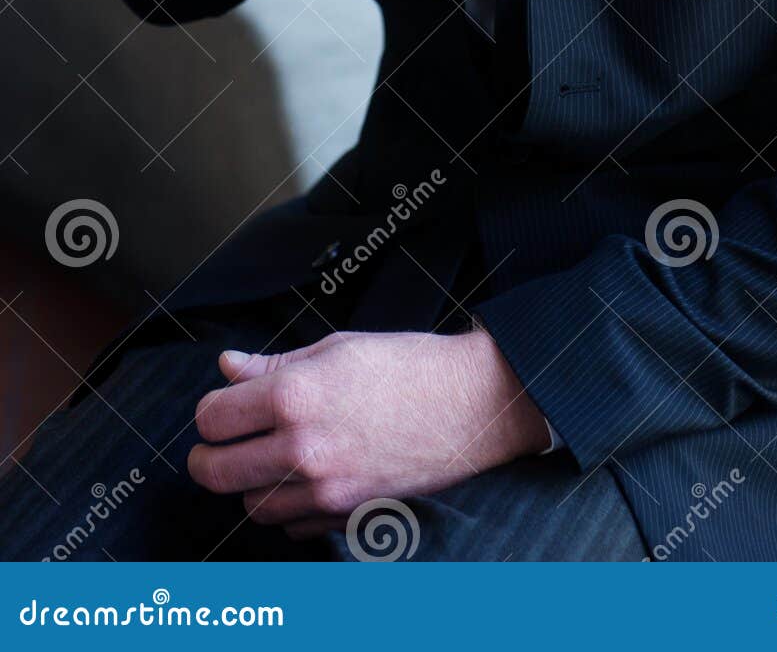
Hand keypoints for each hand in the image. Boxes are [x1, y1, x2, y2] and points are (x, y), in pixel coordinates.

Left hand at [186, 327, 551, 540]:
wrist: (470, 401)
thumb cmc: (407, 365)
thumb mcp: (336, 348)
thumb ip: (273, 365)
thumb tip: (227, 366)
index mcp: (294, 395)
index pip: (212, 418)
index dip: (211, 410)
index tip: (223, 406)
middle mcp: (301, 447)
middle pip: (215, 471)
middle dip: (208, 456)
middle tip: (219, 443)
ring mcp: (323, 487)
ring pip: (249, 505)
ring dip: (248, 484)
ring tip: (266, 459)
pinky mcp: (345, 513)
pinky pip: (290, 526)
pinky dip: (287, 508)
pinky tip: (302, 480)